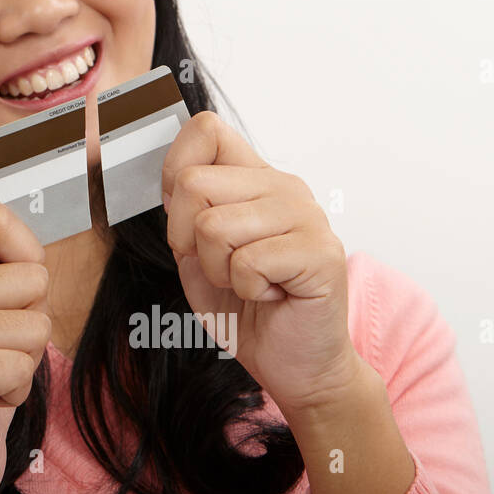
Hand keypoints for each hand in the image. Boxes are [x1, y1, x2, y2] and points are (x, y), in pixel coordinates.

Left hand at [160, 111, 361, 416]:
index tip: (186, 220)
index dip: (175, 173)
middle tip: (223, 267)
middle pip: (192, 183)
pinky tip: (272, 295)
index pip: (205, 129)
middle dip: (187, 239)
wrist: (294, 364)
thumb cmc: (246, 308)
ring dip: (218, 270)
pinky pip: (247, 262)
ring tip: (250, 282)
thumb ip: (185, 210)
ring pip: (214, 226)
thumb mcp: (197, 252)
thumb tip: (174, 179)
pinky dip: (246, 290)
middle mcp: (283, 186)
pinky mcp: (320, 252)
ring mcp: (307, 216)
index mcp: (254, 177)